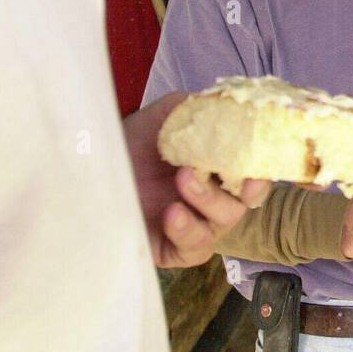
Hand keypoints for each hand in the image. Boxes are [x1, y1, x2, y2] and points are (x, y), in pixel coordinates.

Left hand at [124, 92, 271, 267]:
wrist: (89, 164)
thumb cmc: (131, 141)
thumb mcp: (167, 114)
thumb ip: (200, 108)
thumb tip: (229, 103)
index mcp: (219, 168)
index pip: (254, 173)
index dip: (263, 173)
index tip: (258, 169)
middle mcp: (213, 197)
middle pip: (245, 200)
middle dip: (243, 189)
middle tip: (230, 174)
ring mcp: (195, 224)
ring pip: (224, 223)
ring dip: (209, 201)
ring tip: (183, 179)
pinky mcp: (172, 248)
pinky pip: (194, 247)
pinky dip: (188, 230)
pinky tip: (172, 213)